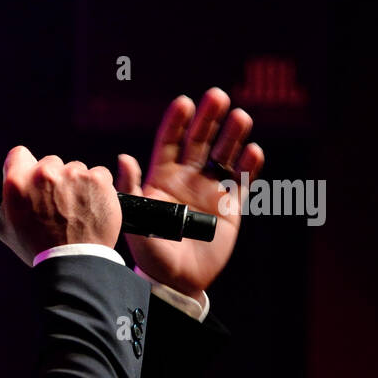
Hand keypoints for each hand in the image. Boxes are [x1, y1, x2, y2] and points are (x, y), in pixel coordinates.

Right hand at [0, 147, 121, 265]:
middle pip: (49, 163)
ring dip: (75, 184)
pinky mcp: (97, 180)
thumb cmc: (36, 248)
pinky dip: (96, 188)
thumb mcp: (4, 228)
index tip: (30, 178)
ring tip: (74, 209)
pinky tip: (89, 206)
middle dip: (52, 178)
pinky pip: (97, 174)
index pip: (19, 154)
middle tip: (55, 203)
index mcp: (17, 182)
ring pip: (74, 169)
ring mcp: (73, 174)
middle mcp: (44, 173)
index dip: (24, 166)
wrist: (73, 262)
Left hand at [118, 87, 264, 299]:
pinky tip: (254, 151)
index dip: (177, 123)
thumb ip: (131, 189)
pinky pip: (243, 181)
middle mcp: (188, 179)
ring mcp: (211, 190)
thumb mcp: (136, 220)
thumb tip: (123, 157)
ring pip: (224, 155)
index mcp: (162, 179)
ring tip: (240, 116)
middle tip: (217, 96)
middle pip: (200, 141)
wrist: (176, 281)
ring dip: (233, 135)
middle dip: (208, 118)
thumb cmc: (151, 253)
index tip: (184, 102)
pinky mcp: (231, 206)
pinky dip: (250, 166)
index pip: (170, 143)